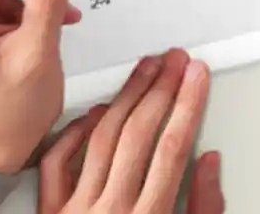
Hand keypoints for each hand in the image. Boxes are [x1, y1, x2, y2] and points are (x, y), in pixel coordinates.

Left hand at [39, 49, 223, 213]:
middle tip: (174, 61)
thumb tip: (210, 162)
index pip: (173, 148)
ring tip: (144, 71)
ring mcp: (75, 210)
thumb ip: (203, 207)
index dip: (188, 105)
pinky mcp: (50, 212)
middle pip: (139, 135)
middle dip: (162, 89)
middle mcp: (109, 211)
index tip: (197, 76)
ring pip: (102, 138)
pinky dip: (76, 131)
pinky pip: (58, 162)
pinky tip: (96, 110)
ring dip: (127, 97)